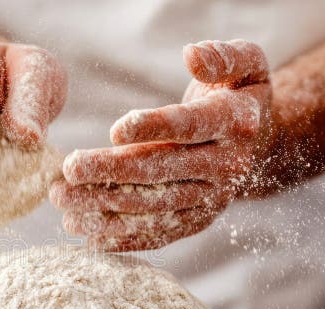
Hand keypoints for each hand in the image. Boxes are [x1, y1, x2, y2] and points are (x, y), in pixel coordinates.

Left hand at [51, 39, 271, 251]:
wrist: (261, 143)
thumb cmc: (238, 93)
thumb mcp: (247, 62)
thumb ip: (224, 56)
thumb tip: (192, 55)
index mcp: (235, 123)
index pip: (189, 126)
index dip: (153, 128)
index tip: (114, 131)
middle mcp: (226, 166)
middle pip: (160, 170)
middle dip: (110, 172)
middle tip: (68, 170)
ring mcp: (211, 200)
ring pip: (152, 207)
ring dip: (104, 207)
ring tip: (62, 201)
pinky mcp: (197, 222)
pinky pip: (158, 234)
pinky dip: (123, 238)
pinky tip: (87, 236)